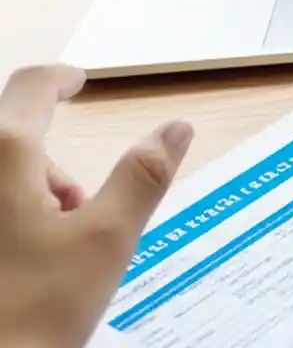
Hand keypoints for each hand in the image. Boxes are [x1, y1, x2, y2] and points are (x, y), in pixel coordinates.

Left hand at [0, 65, 192, 347]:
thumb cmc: (32, 314)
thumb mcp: (106, 240)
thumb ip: (143, 176)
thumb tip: (175, 127)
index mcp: (5, 154)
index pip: (32, 88)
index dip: (60, 79)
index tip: (78, 81)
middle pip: (16, 139)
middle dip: (56, 169)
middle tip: (82, 217)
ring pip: (1, 177)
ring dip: (30, 198)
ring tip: (52, 254)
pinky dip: (10, 218)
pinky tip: (21, 268)